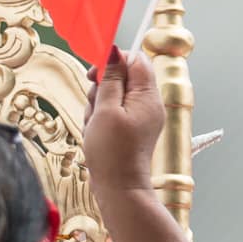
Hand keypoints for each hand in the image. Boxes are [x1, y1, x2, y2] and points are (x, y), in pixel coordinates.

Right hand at [81, 47, 164, 196]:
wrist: (119, 188)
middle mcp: (149, 104)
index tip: (94, 74)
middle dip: (102, 88)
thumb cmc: (112, 153)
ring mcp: (140, 117)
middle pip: (123, 78)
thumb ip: (111, 79)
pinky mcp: (131, 129)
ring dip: (98, 106)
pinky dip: (101, 119)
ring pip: (114, 96)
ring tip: (94, 125)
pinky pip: (113, 113)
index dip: (113, 61)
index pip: (135, 60)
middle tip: (94, 106)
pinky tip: (96, 133)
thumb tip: (113, 52)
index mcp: (148, 96)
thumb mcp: (106, 111)